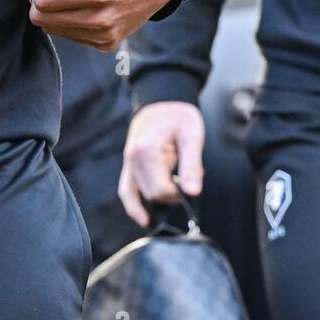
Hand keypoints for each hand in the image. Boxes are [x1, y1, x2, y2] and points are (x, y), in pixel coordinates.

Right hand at [118, 101, 204, 226]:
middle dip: (171, 195)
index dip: (178, 194)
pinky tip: (144, 218)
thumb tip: (193, 193)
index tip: (191, 183)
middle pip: (150, 195)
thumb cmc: (179, 116)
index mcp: (146, 151)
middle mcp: (132, 159)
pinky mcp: (129, 165)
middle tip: (186, 178)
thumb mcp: (192, 136)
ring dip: (157, 199)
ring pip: (137, 196)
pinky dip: (134, 205)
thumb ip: (191, 166)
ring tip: (174, 193)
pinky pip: (126, 190)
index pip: (159, 190)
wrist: (163, 101)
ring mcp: (128, 162)